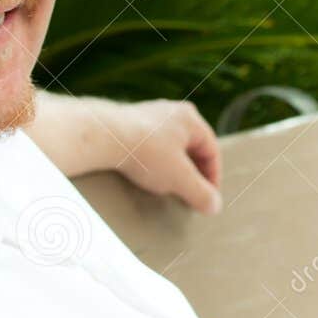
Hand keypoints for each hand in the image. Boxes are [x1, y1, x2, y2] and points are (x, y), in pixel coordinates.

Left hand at [111, 99, 222, 214]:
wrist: (102, 137)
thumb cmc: (144, 152)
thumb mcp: (178, 179)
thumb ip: (200, 193)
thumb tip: (214, 206)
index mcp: (190, 119)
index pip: (212, 151)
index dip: (213, 178)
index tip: (207, 198)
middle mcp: (172, 111)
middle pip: (192, 148)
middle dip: (193, 173)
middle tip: (190, 194)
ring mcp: (149, 115)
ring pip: (171, 147)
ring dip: (173, 168)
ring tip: (168, 187)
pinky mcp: (129, 123)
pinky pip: (151, 145)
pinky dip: (154, 162)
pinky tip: (146, 175)